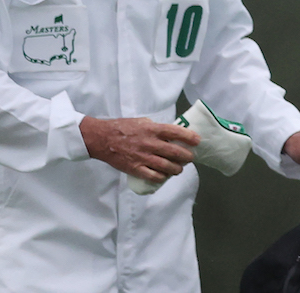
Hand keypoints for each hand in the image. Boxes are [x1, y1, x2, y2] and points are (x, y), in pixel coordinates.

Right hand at [80, 116, 199, 183]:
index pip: (176, 132)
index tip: (197, 141)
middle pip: (174, 152)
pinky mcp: (135, 168)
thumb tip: (170, 133)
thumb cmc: (122, 128)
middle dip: (186, 156)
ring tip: (179, 169)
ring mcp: (143, 157)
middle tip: (190, 158)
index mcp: (152, 129)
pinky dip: (162, 177)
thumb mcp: (142, 122)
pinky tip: (165, 176)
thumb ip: (156, 128)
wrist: (102, 139)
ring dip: (177, 169)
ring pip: (167, 166)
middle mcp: (150, 143)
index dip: (189, 137)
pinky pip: (153, 176)